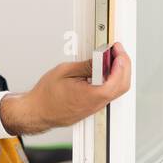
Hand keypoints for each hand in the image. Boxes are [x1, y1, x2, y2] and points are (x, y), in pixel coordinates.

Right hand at [0, 43, 132, 135]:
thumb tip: (101, 59)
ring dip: (119, 73)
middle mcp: (96, 103)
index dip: (122, 62)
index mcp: (91, 95)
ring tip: (111, 59)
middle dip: (124, 66)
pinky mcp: (92, 108)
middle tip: (118, 52)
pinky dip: (112, 80)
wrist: (37, 111)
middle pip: (122, 86)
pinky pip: (108, 94)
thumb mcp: (64, 71)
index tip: (118, 50)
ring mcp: (95, 107)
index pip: (117, 80)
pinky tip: (104, 70)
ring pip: (117, 90)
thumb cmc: (46, 95)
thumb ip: (86, 65)